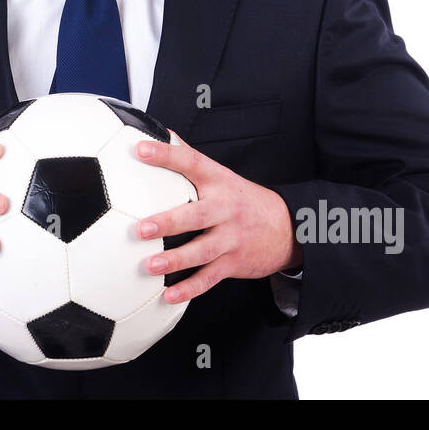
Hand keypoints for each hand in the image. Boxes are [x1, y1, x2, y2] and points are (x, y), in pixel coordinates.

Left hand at [134, 130, 301, 303]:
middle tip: (141, 228)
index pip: (191, 162)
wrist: (289, 228)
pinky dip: (190, 289)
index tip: (139, 149)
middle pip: (196, 215)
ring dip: (175, 260)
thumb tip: (159, 133)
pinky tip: (168, 296)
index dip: (166, 155)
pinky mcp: (233, 263)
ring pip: (201, 251)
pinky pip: (209, 278)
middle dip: (169, 222)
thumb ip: (190, 158)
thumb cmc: (242, 199)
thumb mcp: (221, 175)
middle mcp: (225, 209)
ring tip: (151, 266)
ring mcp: (230, 238)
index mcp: (219, 182)